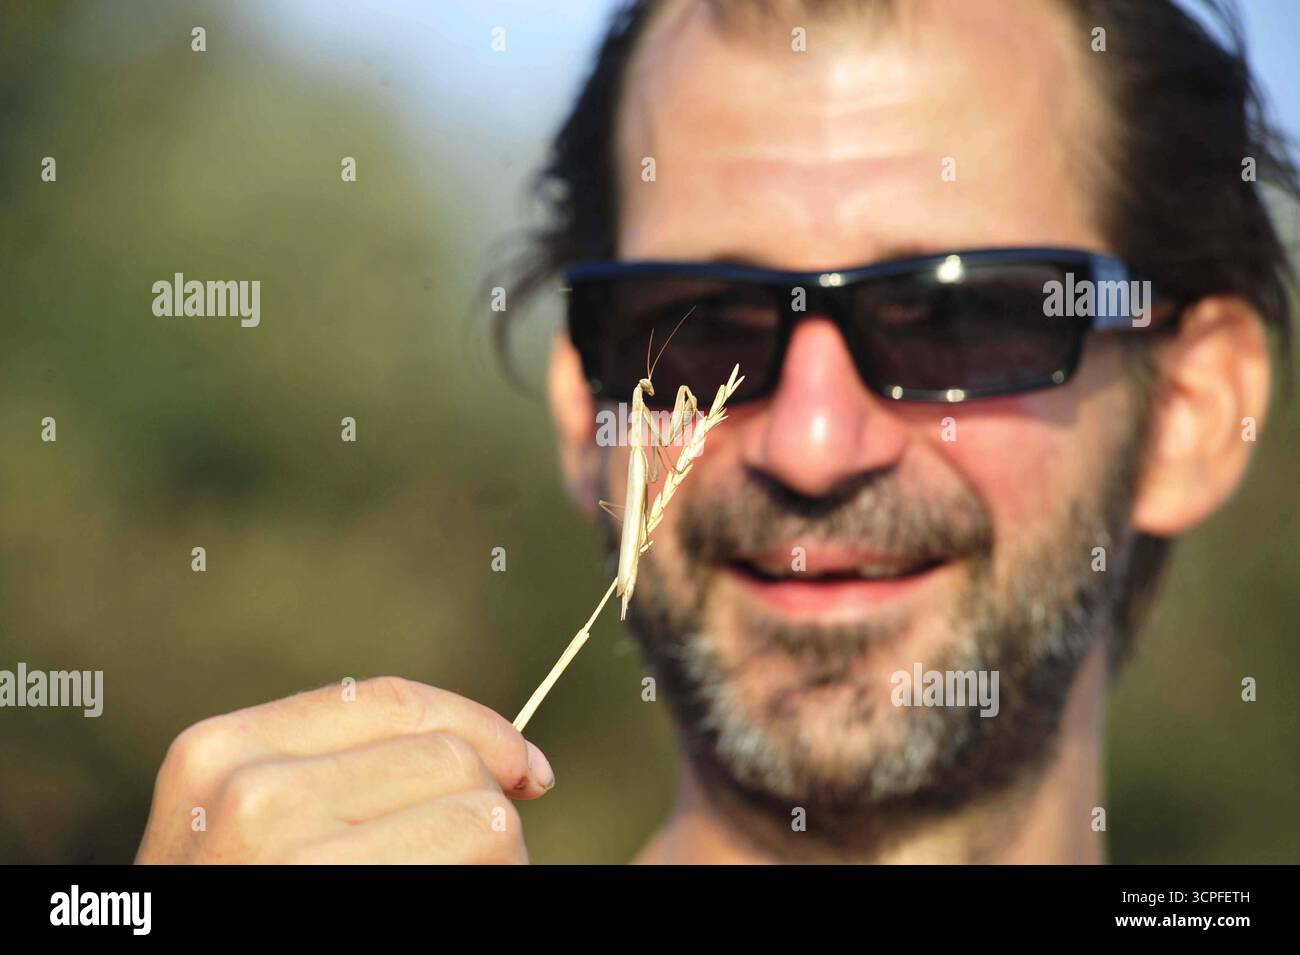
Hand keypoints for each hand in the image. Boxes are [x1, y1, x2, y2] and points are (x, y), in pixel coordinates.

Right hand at [135, 677, 553, 863]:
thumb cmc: (243, 900)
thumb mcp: (248, 830)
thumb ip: (336, 773)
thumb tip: (504, 755)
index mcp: (220, 751)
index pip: (388, 699)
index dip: (476, 724)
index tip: (525, 766)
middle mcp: (248, 794)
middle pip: (446, 755)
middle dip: (485, 800)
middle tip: (483, 857)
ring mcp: (290, 856)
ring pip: (481, 809)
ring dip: (500, 850)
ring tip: (464, 882)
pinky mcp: (345, 905)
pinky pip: (483, 851)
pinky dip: (497, 875)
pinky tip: (457, 904)